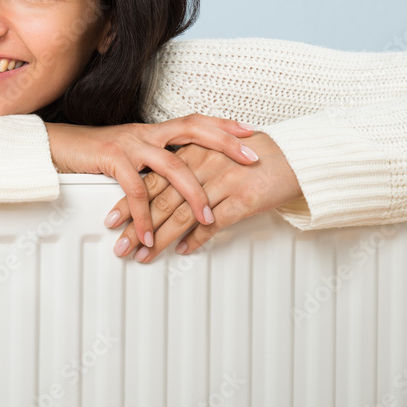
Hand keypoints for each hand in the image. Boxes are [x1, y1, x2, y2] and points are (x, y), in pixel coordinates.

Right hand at [45, 114, 259, 247]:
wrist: (57, 146)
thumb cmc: (93, 153)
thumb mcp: (129, 153)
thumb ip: (153, 160)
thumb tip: (178, 176)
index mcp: (154, 131)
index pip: (196, 121)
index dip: (223, 125)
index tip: (251, 133)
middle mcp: (147, 133)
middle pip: (194, 130)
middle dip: (225, 144)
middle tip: (250, 159)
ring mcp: (130, 144)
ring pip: (172, 165)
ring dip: (192, 194)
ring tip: (206, 218)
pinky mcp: (112, 160)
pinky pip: (136, 190)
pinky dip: (145, 217)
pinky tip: (149, 236)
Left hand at [105, 131, 303, 261]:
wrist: (295, 155)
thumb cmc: (256, 155)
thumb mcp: (216, 153)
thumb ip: (190, 169)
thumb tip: (166, 191)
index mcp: (192, 152)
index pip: (152, 178)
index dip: (129, 200)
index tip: (112, 218)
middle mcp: (202, 165)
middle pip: (160, 199)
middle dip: (136, 225)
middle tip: (119, 245)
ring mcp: (222, 182)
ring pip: (181, 213)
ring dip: (160, 238)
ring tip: (143, 255)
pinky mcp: (242, 199)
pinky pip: (213, 223)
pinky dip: (197, 238)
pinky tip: (184, 251)